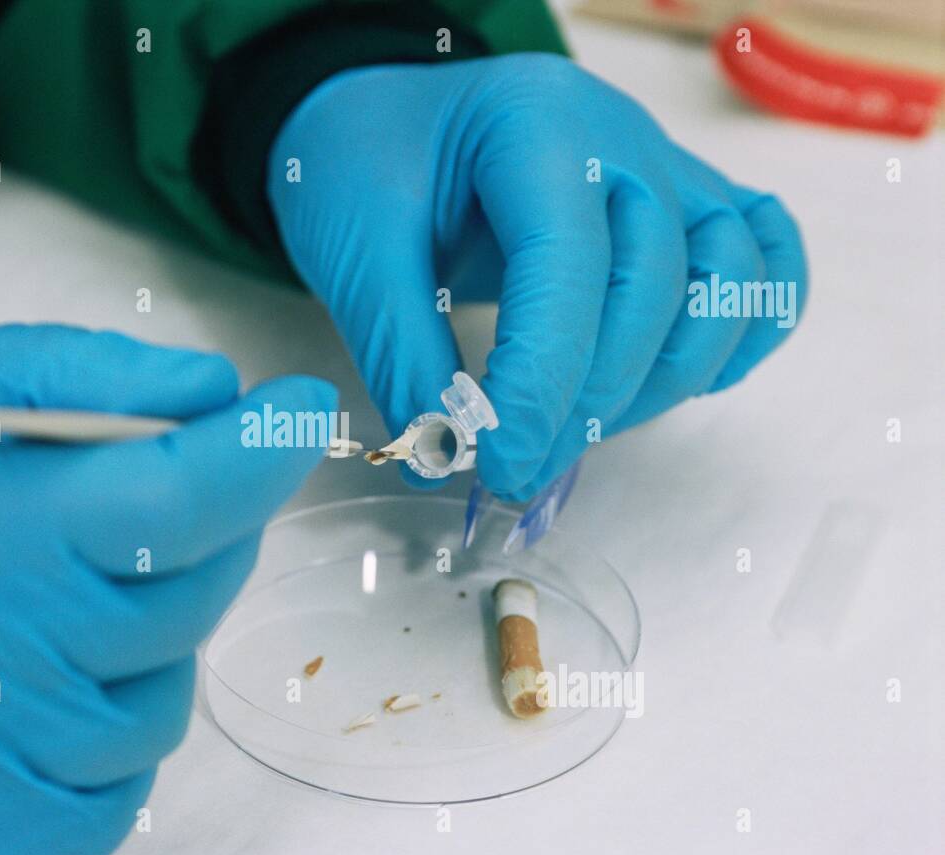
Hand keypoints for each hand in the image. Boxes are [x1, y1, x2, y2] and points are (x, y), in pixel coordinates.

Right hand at [0, 325, 333, 854]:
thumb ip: (73, 377)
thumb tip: (209, 392)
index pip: (179, 501)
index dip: (259, 454)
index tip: (292, 415)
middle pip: (190, 601)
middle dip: (188, 541)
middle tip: (107, 510)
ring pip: (158, 703)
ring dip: (132, 647)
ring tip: (20, 607)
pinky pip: (110, 796)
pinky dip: (96, 739)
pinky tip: (20, 688)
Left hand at [267, 53, 806, 496]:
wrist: (389, 117)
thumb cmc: (364, 162)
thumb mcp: (355, 249)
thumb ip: (400, 354)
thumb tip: (440, 459)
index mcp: (536, 127)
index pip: (568, 270)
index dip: (541, 386)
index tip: (500, 465)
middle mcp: (623, 140)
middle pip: (653, 286)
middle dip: (590, 401)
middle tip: (519, 468)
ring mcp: (668, 168)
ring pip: (729, 283)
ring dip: (666, 377)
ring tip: (579, 425)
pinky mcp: (688, 204)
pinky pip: (766, 262)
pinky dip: (743, 329)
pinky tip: (678, 378)